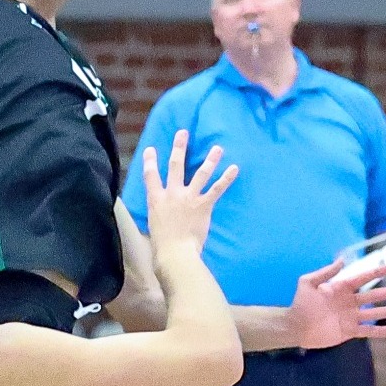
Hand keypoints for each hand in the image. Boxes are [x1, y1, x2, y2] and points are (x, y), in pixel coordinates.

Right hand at [141, 131, 237, 254]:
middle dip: (179, 148)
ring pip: (200, 174)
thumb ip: (159, 215)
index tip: (151, 149)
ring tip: (217, 148)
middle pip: (175, 166)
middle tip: (183, 133)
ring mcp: (189, 198)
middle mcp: (172, 194)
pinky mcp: (204, 205)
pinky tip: (234, 169)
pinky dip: (226, 178)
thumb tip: (162, 217)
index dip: (150, 161)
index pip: (150, 176)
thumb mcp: (154, 225)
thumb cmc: (162, 245)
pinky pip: (217, 189)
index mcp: (156, 199)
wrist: (175, 252)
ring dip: (210, 160)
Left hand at [286, 261, 385, 349]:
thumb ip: (325, 273)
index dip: (375, 273)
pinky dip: (380, 331)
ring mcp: (350, 316)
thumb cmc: (300, 303)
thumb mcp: (308, 283)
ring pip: (373, 313)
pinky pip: (367, 331)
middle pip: (372, 296)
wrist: (295, 326)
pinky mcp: (349, 331)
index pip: (361, 278)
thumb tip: (342, 260)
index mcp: (340, 288)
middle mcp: (349, 301)